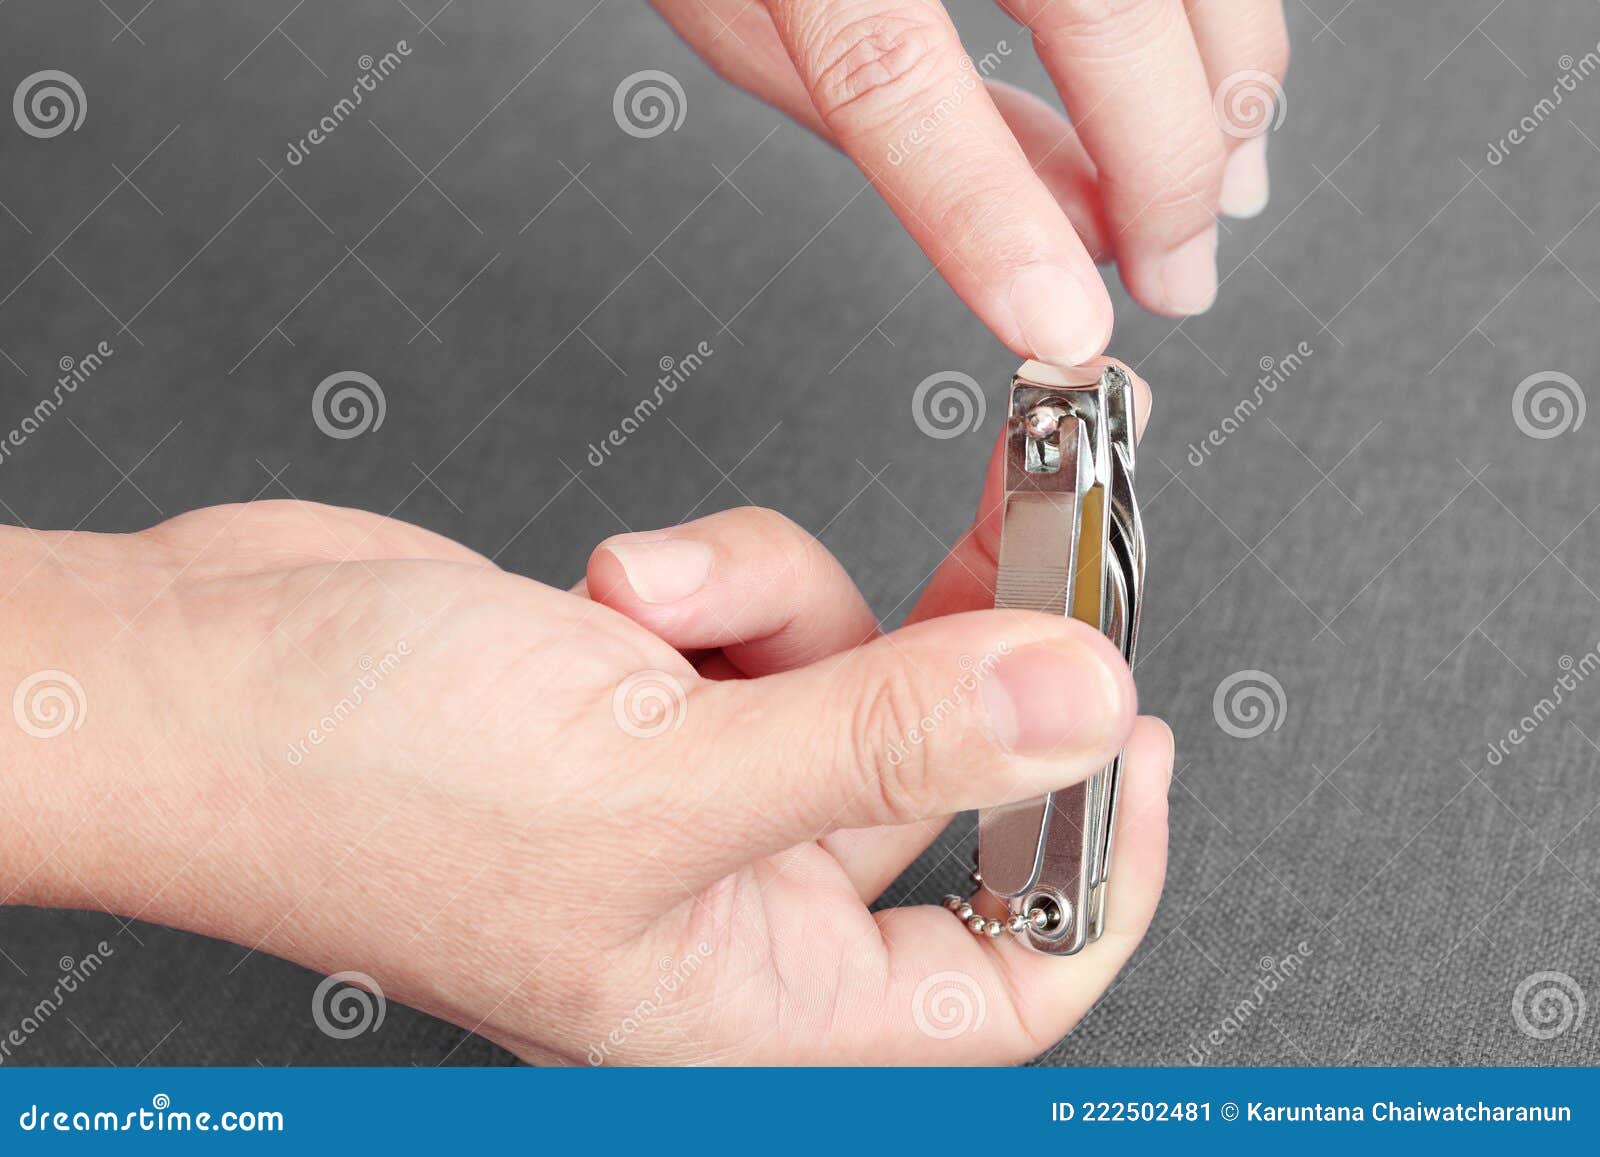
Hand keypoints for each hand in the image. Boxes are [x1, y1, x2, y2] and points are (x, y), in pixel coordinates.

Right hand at [3, 365, 1168, 1063]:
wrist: (191, 676)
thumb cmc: (349, 783)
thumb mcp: (653, 780)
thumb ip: (888, 741)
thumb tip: (1078, 708)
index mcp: (745, 997)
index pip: (1000, 984)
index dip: (1098, 872)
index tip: (1139, 740)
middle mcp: (733, 895)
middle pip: (939, 780)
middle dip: (961, 658)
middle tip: (1026, 544)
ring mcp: (693, 779)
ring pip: (849, 661)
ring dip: (781, 595)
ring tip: (665, 589)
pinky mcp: (654, 685)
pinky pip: (765, 607)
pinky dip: (717, 570)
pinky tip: (629, 575)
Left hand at [652, 0, 1287, 352]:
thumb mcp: (757, 12)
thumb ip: (882, 116)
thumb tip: (1041, 223)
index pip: (888, 72)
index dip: (983, 211)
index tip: (1057, 322)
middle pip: (1099, 7)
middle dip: (1165, 170)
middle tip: (1177, 279)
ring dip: (1231, 88)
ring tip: (1220, 196)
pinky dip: (1229, 14)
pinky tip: (1223, 79)